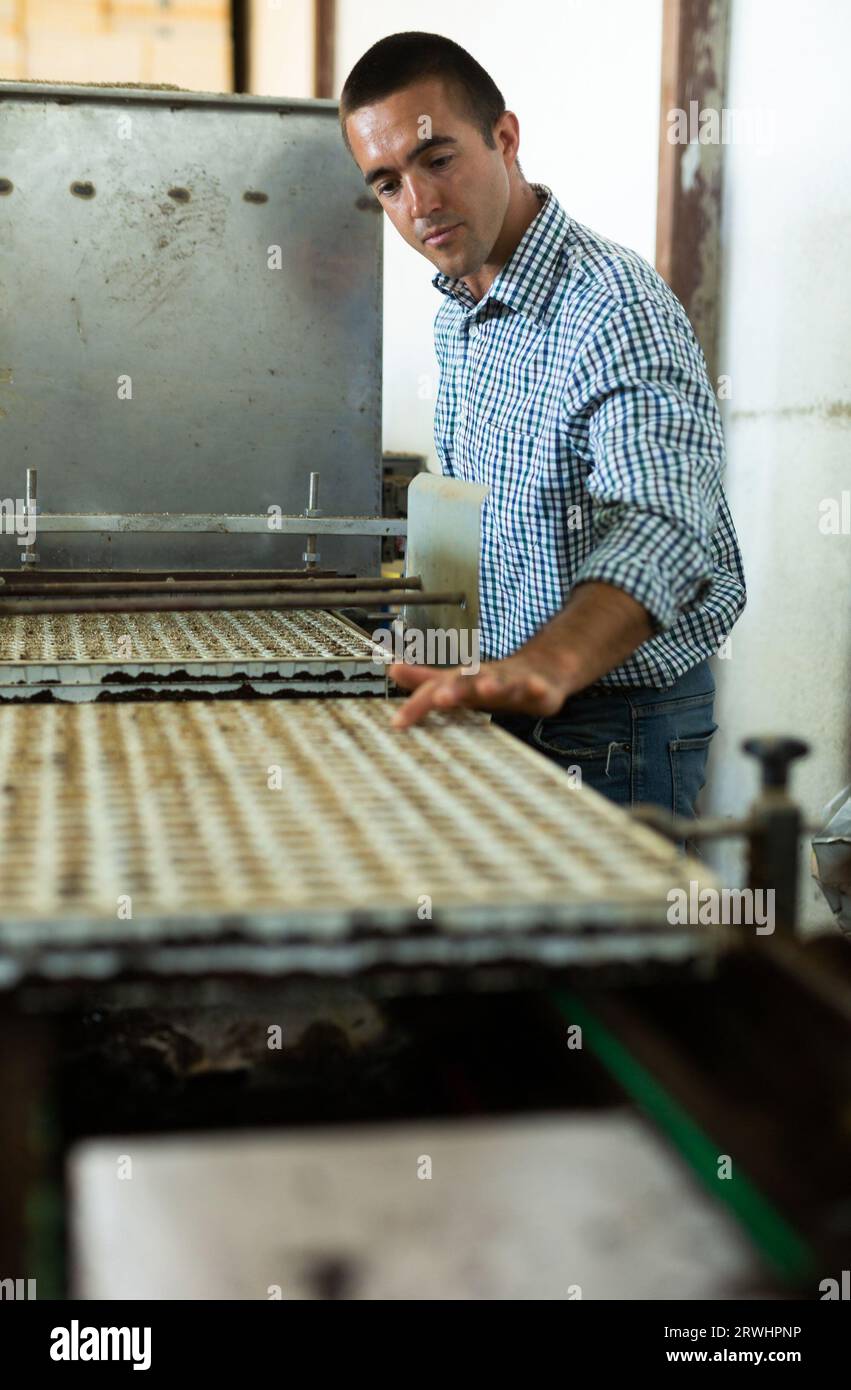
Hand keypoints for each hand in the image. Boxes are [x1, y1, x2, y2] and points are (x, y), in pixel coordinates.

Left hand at [388, 651, 573, 728]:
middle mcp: (484, 678)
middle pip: (467, 681)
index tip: (398, 723)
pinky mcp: (537, 688)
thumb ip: (425, 679)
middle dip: (454, 689)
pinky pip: (537, 688)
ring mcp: (511, 682)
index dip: (416, 705)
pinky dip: (537, 687)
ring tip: (486, 688)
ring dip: (494, 684)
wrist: (538, 670)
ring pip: (502, 681)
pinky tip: (537, 688)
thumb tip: (392, 670)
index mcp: (462, 680)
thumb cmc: (490, 682)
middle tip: (441, 698)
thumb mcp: (456, 682)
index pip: (434, 690)